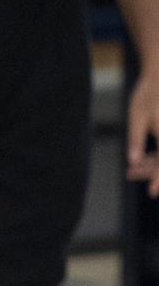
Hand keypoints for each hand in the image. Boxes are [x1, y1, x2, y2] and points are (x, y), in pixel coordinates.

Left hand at [128, 72, 158, 197]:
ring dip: (152, 165)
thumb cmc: (149, 93)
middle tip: (130, 175)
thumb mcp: (137, 115)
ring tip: (130, 171)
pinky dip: (155, 157)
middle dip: (151, 172)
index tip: (152, 192)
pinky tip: (140, 161)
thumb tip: (132, 162)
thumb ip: (136, 139)